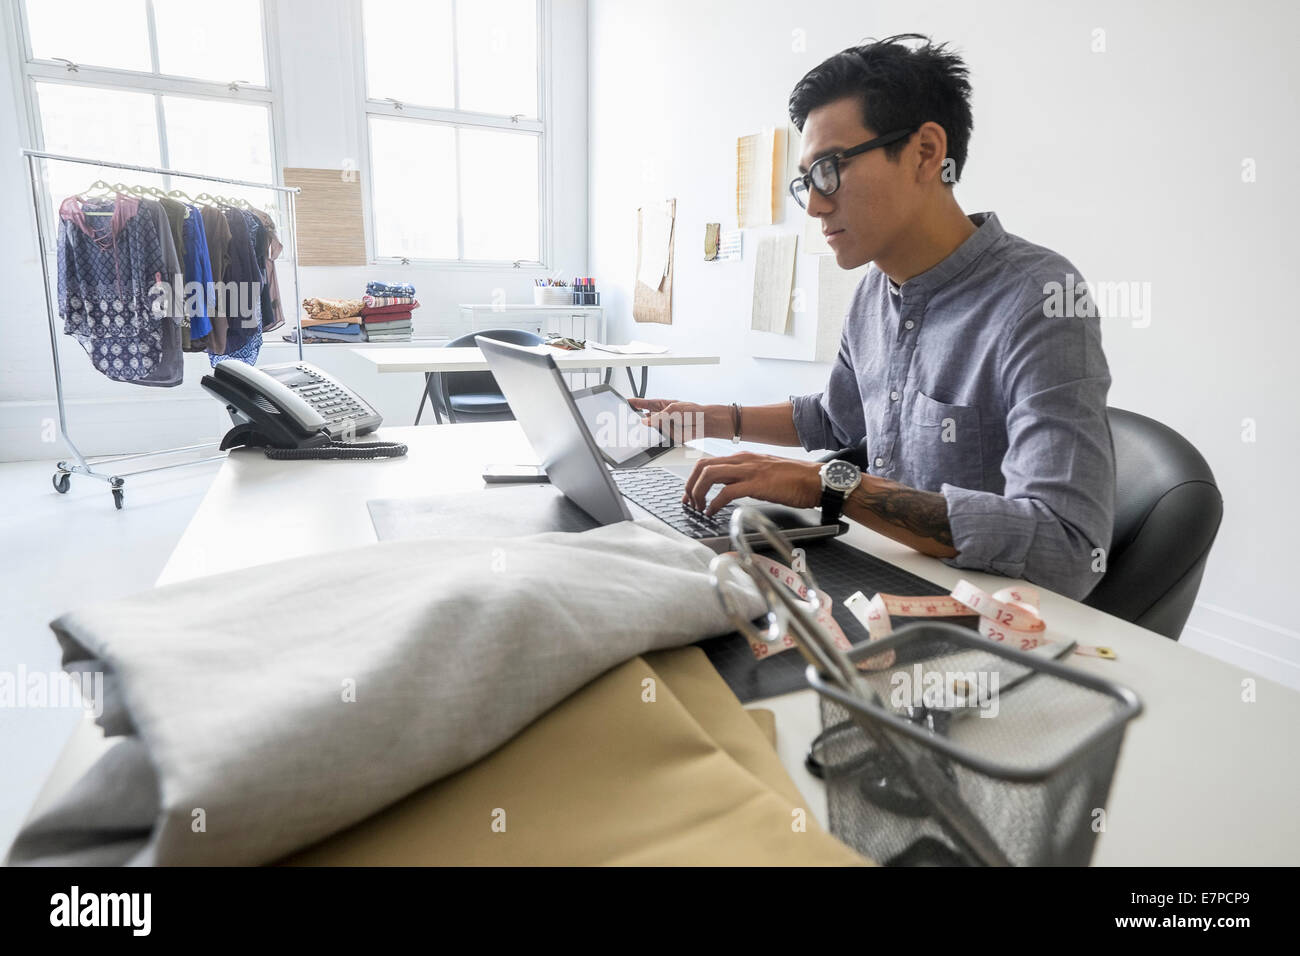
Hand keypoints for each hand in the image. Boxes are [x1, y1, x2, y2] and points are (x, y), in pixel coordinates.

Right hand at [627, 397, 727, 442]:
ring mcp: (662, 426)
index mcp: (661, 405)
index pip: (644, 403)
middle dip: (635, 418)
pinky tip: (647, 438)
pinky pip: (656, 438)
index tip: (624, 402)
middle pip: (643, 417)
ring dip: (643, 430)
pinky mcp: (666, 436)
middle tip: (626, 418)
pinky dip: (651, 439)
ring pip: (648, 428)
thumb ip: (660, 415)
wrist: (704, 424)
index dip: (634, 403)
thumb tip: (646, 421)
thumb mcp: (674, 409)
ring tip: (634, 430)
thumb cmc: (693, 411)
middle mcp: (660, 415)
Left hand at [682, 452, 822, 515]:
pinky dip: (714, 503)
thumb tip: (728, 489)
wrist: (815, 480)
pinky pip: (726, 492)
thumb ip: (745, 477)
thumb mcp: (763, 473)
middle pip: (703, 466)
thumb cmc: (794, 479)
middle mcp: (742, 461)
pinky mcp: (756, 484)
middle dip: (690, 485)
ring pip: (709, 475)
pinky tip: (712, 512)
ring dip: (698, 493)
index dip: (693, 479)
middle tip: (689, 502)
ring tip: (698, 508)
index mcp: (743, 458)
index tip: (689, 494)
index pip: (708, 462)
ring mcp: (749, 471)